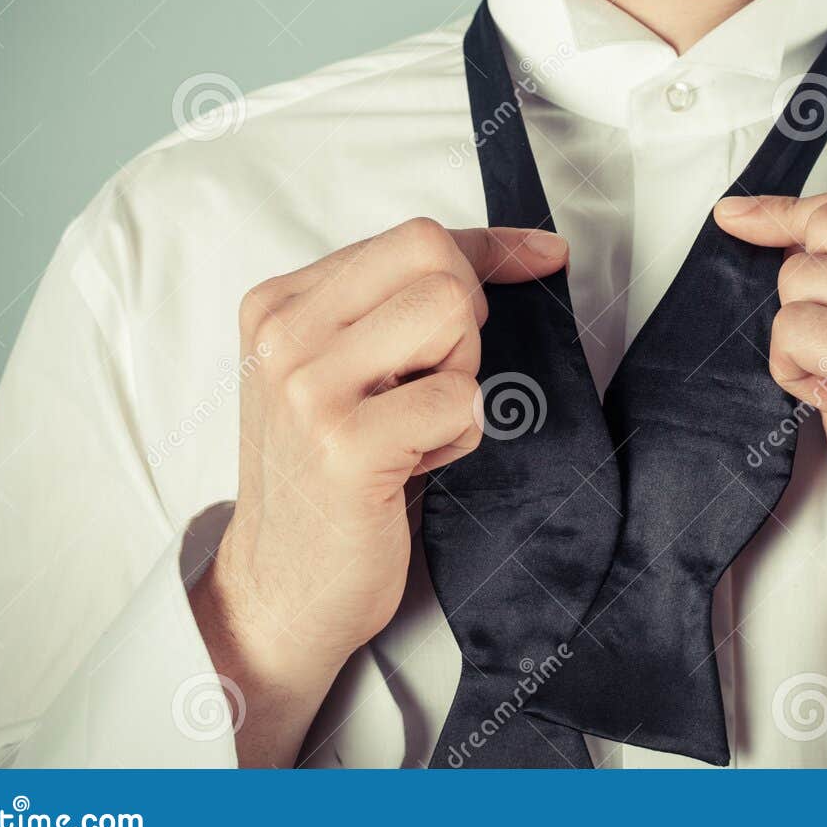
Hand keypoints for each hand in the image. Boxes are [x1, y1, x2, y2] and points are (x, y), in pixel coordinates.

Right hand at [190, 218, 567, 765]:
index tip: (545, 256)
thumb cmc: (332, 474)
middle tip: (428, 388)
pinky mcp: (344, 445)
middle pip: (439, 268)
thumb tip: (536, 250)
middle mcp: (283, 334)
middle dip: (465, 329)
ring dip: (459, 381)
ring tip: (412, 428)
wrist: (281, 588)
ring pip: (451, 319)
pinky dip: (457, 438)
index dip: (490, 251)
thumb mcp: (346, 368)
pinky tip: (409, 469)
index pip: (415, 238)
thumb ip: (404, 302)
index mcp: (280, 303)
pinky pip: (460, 400)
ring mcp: (307, 388)